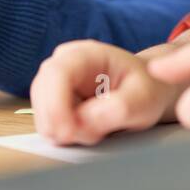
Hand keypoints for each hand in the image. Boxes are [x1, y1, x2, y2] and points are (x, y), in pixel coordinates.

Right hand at [30, 40, 179, 145]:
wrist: (146, 90)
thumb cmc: (147, 89)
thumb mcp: (144, 99)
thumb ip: (118, 109)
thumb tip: (83, 123)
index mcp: (85, 53)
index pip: (56, 73)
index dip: (55, 105)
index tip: (69, 134)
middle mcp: (62, 63)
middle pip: (42, 95)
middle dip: (62, 124)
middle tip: (96, 136)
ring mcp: (53, 82)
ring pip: (43, 114)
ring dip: (66, 131)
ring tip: (100, 129)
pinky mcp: (51, 102)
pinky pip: (48, 125)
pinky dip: (65, 134)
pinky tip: (89, 130)